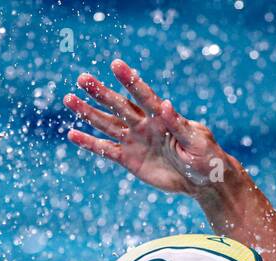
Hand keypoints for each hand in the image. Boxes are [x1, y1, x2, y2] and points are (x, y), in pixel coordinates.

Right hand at [64, 59, 232, 196]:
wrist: (202, 181)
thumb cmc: (206, 157)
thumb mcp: (196, 141)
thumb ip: (180, 125)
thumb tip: (167, 106)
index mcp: (163, 116)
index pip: (144, 95)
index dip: (130, 81)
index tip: (116, 64)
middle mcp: (144, 125)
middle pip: (119, 105)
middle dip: (100, 93)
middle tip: (82, 79)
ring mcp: (135, 141)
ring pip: (107, 124)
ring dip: (88, 113)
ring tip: (69, 99)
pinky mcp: (129, 159)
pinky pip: (106, 150)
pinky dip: (89, 143)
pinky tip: (72, 134)